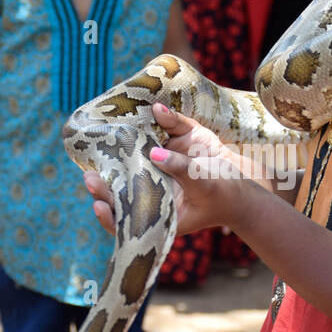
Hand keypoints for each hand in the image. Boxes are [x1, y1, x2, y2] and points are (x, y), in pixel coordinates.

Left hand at [82, 103, 254, 236]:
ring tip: (103, 147)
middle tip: (88, 177)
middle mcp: (154, 187)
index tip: (98, 204)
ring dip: (120, 150)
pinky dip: (154, 120)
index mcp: (159, 209)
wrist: (243, 178)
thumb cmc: (223, 193)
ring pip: (134, 158)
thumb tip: (154, 153)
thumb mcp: (203, 185)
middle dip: (104, 184)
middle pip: (122, 188)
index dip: (110, 215)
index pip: (128, 219)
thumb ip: (180, 169)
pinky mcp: (174, 143)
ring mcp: (161, 164)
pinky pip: (159, 131)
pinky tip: (151, 113)